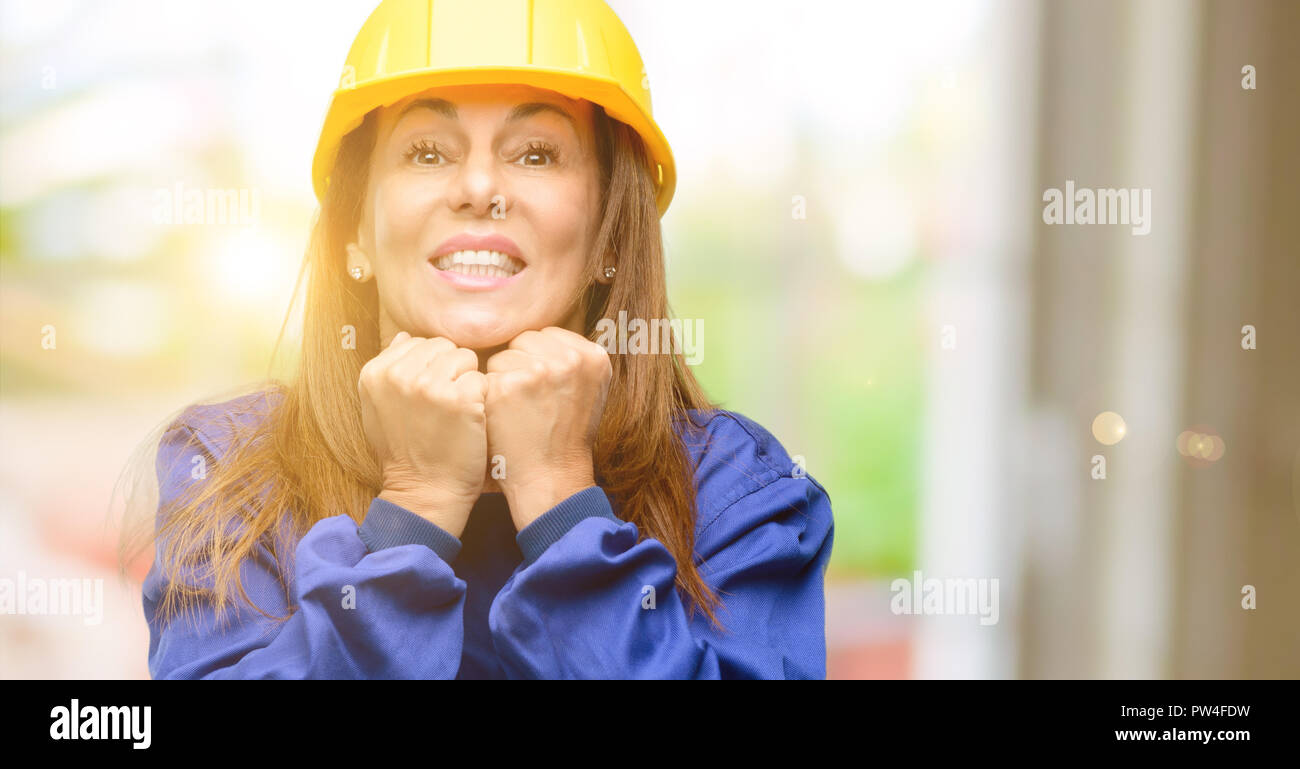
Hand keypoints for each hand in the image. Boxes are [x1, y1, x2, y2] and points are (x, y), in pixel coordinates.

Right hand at [359, 331, 487, 537]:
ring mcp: (429, 386)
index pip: (417, 342)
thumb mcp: (379, 409)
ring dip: (467, 381)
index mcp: (375, 372)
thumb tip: (404, 336)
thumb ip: (389, 370)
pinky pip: (481, 379)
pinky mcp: (460, 399)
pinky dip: (481, 398)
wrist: (425, 491)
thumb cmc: (405, 451)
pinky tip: (470, 420)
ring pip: (465, 357)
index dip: (430, 366)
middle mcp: (399, 375)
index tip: (427, 395)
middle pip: (443, 346)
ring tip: (456, 411)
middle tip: (445, 404)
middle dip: (450, 369)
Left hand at [484, 327, 611, 529]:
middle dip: (522, 365)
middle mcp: (570, 359)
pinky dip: (489, 396)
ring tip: (520, 409)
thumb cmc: (565, 435)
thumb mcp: (590, 390)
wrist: (551, 477)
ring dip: (504, 379)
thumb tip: (550, 333)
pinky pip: (485, 375)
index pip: (548, 335)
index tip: (547, 391)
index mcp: (594, 357)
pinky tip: (504, 416)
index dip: (540, 361)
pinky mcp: (508, 385)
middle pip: (524, 340)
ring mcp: (539, 370)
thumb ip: (575, 358)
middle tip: (533, 401)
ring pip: (504, 356)